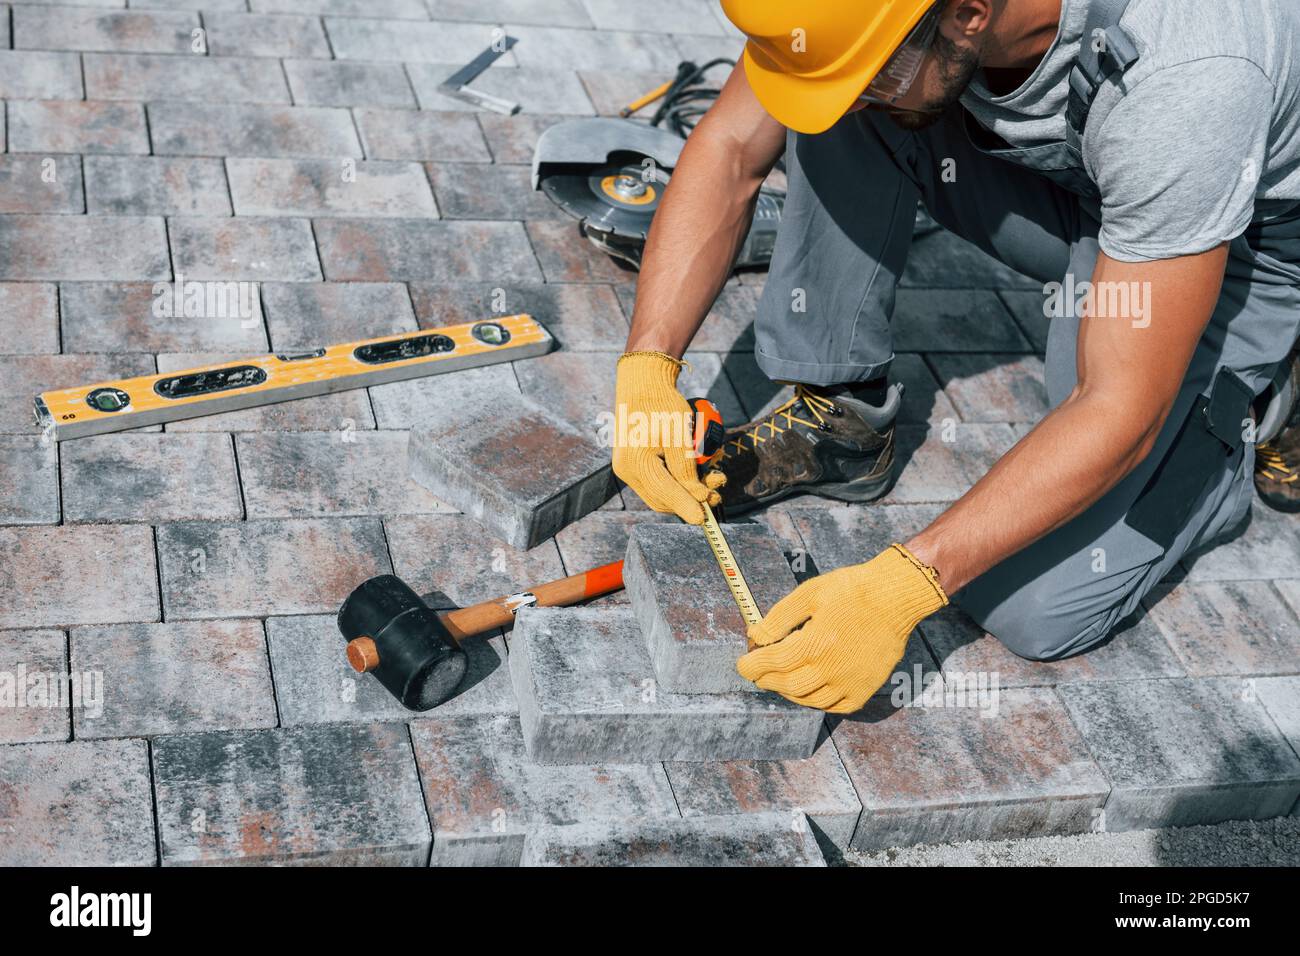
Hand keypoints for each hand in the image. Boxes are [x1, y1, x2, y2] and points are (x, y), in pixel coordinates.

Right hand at [611, 350, 724, 523]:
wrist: (643, 384)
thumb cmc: (662, 405)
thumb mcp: (679, 435)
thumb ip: (687, 468)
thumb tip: (699, 497)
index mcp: (636, 462)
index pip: (665, 493)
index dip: (686, 506)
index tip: (703, 519)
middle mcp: (627, 470)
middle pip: (663, 498)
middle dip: (691, 497)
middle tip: (717, 491)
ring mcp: (628, 469)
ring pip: (662, 492)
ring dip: (688, 489)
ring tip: (714, 474)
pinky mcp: (635, 465)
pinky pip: (659, 481)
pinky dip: (678, 480)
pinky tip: (697, 468)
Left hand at [736, 544, 947, 712]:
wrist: (896, 596)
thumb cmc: (851, 590)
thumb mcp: (809, 594)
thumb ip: (779, 618)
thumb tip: (755, 636)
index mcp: (814, 643)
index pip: (772, 663)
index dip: (752, 665)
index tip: (742, 664)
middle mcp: (831, 669)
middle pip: (787, 685)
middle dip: (766, 680)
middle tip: (757, 674)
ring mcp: (850, 682)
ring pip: (810, 700)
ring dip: (789, 693)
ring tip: (781, 681)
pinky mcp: (866, 688)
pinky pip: (837, 707)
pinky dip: (818, 703)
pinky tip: (811, 691)